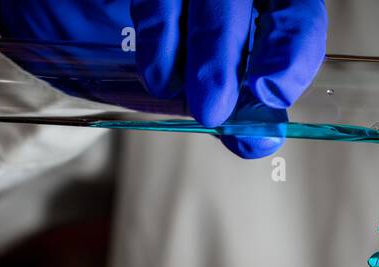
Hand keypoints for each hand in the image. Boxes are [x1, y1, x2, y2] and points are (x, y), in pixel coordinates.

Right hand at [0, 0, 327, 157]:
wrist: (81, 16)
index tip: (273, 91)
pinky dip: (160, 32)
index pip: (296, 11)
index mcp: (263, 0)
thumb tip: (260, 141)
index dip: (293, 48)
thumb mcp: (210, 79)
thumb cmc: (169, 47)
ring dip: (205, 49)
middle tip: (218, 108)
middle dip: (235, 53)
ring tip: (192, 100)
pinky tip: (158, 74)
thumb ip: (240, 108)